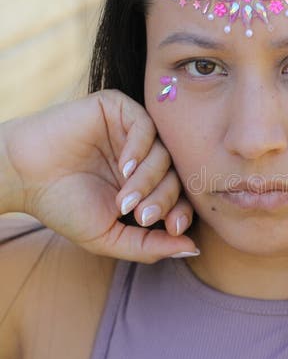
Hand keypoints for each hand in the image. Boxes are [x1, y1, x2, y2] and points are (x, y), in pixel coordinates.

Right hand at [3, 89, 198, 261]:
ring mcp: (130, 132)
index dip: (182, 212)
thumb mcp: (109, 236)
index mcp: (143, 184)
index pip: (179, 195)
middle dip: (164, 200)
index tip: (172, 228)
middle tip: (140, 215)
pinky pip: (147, 125)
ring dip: (150, 180)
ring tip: (124, 200)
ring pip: (164, 153)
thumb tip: (193, 249)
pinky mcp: (117, 109)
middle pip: (176, 175)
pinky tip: (124, 167)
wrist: (22, 176)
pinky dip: (141, 149)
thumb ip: (150, 246)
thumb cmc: (62, 206)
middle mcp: (141, 156)